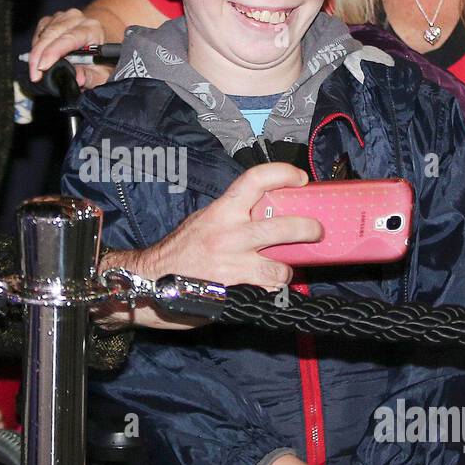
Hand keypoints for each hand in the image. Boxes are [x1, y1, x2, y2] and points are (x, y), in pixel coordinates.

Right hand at [28, 8, 111, 89]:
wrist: (103, 38)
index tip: (42, 67)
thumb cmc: (102, 57)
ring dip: (36, 52)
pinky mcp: (54, 18)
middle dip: (38, 56)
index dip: (52, 53)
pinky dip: (36, 46)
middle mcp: (77, 19)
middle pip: (51, 34)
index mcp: (92, 29)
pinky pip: (40, 31)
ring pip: (43, 33)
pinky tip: (39, 58)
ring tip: (37, 71)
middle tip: (35, 76)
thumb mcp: (103, 72)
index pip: (69, 38)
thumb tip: (78, 79)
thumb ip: (91, 77)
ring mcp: (64, 16)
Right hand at [95, 163, 321, 329]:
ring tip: (282, 270)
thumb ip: (232, 216)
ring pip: (279, 266)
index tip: (300, 179)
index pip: (257, 179)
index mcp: (221, 211)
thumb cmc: (177, 253)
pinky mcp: (232, 290)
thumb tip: (265, 211)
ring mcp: (232, 264)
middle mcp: (229, 234)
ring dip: (286, 270)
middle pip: (283, 225)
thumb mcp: (203, 222)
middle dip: (308, 228)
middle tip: (316, 230)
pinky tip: (264, 288)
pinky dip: (269, 290)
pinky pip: (264, 290)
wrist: (148, 282)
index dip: (284, 174)